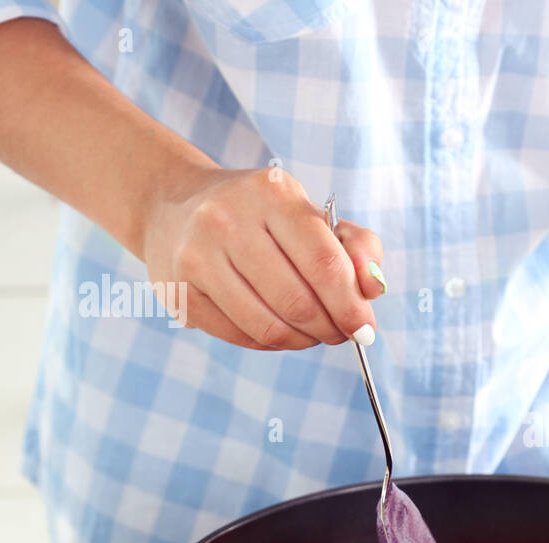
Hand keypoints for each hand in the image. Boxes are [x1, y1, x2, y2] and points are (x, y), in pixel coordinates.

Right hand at [141, 166, 385, 349]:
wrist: (174, 206)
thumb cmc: (260, 216)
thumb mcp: (310, 214)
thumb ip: (357, 246)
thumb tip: (374, 288)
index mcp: (272, 194)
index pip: (324, 263)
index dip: (351, 305)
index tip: (365, 327)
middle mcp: (227, 220)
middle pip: (298, 302)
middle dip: (331, 328)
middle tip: (340, 333)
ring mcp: (197, 256)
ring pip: (269, 327)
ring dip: (303, 341)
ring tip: (313, 333)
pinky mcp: (179, 291)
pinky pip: (241, 336)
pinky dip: (272, 343)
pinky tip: (281, 331)